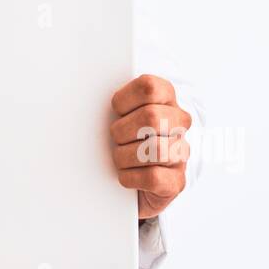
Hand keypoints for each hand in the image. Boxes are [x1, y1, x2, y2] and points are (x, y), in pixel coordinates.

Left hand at [109, 74, 190, 218]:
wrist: (132, 176)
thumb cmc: (123, 137)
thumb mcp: (120, 112)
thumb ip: (116, 102)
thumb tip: (87, 99)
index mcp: (166, 98)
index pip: (149, 87)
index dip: (124, 100)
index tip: (115, 111)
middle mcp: (179, 123)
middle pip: (151, 118)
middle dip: (122, 131)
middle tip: (115, 138)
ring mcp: (181, 152)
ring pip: (155, 149)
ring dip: (125, 156)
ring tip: (120, 157)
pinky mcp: (177, 181)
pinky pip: (153, 177)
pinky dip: (130, 177)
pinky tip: (125, 174)